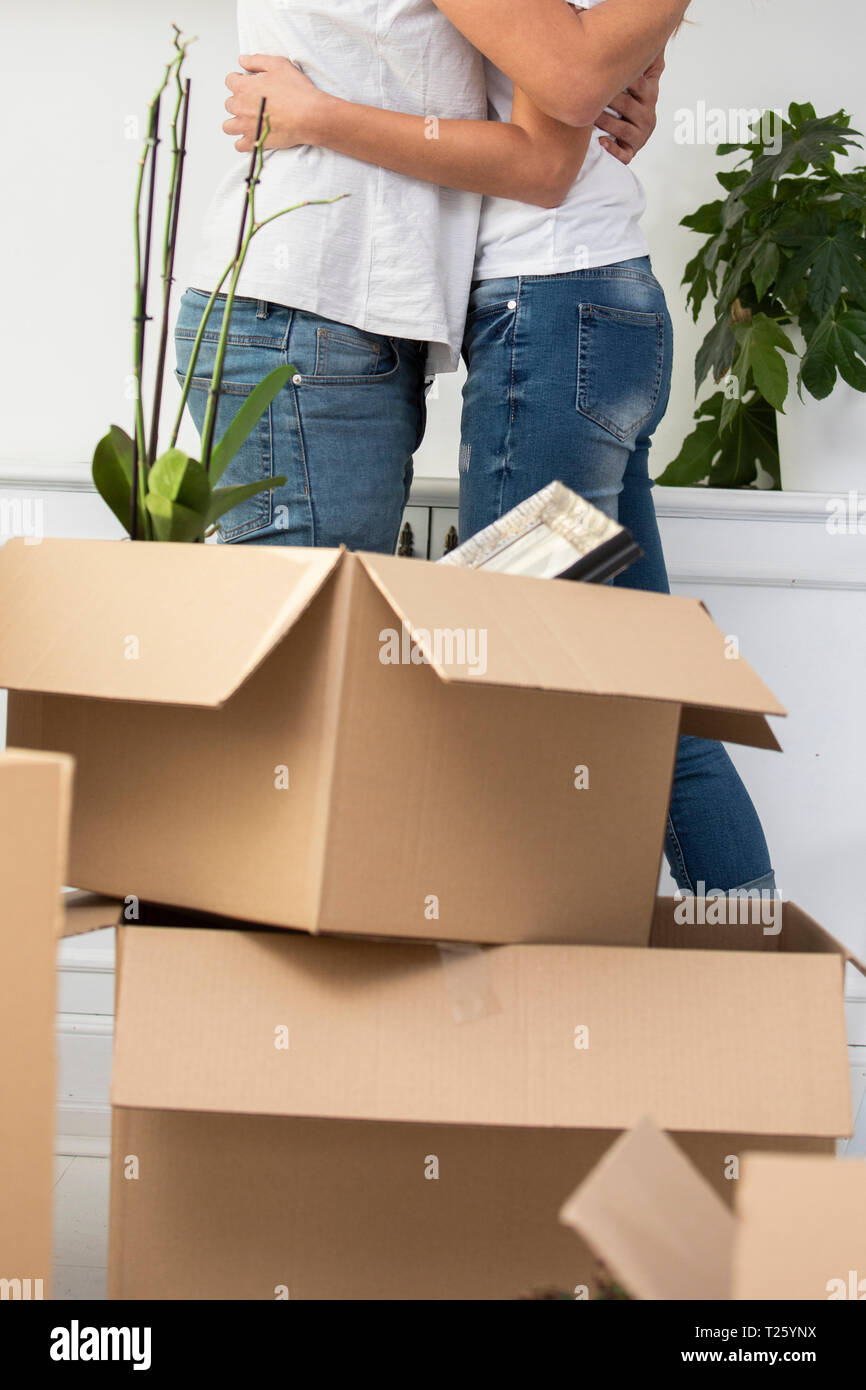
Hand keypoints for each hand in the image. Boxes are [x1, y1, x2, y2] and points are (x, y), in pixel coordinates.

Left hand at [223, 54, 320, 151]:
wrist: (308, 115)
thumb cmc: (296, 91)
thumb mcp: (277, 64)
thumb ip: (256, 61)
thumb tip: (242, 60)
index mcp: (243, 87)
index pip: (230, 81)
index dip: (239, 80)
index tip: (248, 83)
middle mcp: (240, 107)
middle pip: (229, 104)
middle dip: (238, 101)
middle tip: (253, 101)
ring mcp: (246, 126)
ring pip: (229, 126)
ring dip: (235, 122)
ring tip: (247, 120)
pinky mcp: (255, 141)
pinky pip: (239, 145)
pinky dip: (242, 142)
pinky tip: (252, 136)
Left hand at [595, 49, 664, 165]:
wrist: (634, 135)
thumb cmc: (632, 102)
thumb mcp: (641, 80)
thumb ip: (644, 60)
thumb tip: (651, 38)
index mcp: (649, 95)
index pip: (637, 84)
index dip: (621, 79)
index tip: (602, 73)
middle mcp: (647, 115)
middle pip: (627, 106)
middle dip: (608, 100)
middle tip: (588, 95)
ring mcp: (640, 135)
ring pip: (623, 129)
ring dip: (606, 123)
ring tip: (590, 119)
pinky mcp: (632, 151)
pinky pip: (624, 154)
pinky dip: (612, 149)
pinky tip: (601, 142)